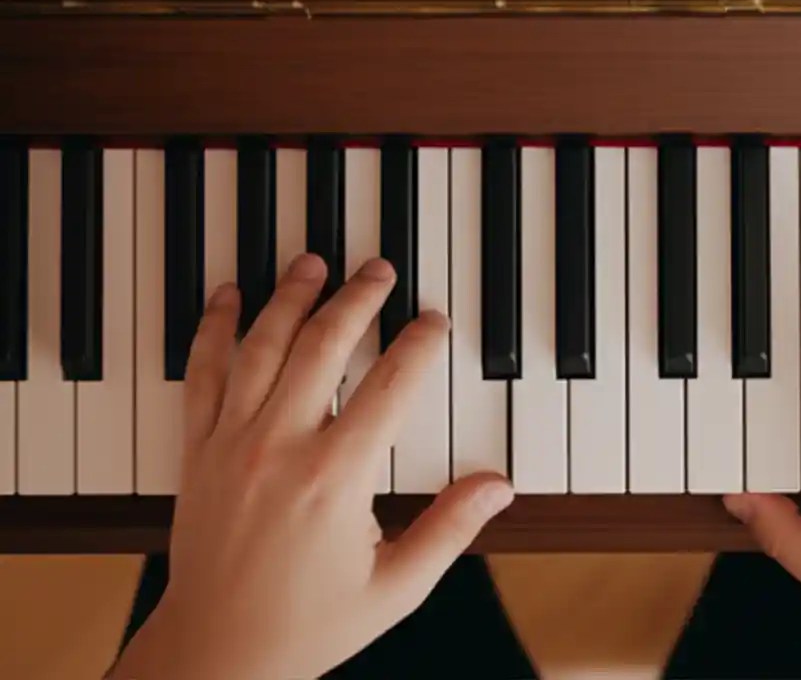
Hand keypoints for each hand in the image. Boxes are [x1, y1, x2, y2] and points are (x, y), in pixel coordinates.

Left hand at [111, 254, 513, 679]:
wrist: (217, 652)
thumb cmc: (307, 626)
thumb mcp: (397, 586)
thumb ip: (451, 529)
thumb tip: (499, 487)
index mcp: (336, 478)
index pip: (390, 386)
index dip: (418, 345)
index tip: (433, 321)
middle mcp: (281, 448)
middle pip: (323, 346)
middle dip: (356, 299)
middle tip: (378, 270)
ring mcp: (233, 444)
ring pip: (262, 347)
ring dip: (289, 298)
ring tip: (312, 263)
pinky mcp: (197, 451)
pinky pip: (201, 374)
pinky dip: (214, 330)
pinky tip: (229, 298)